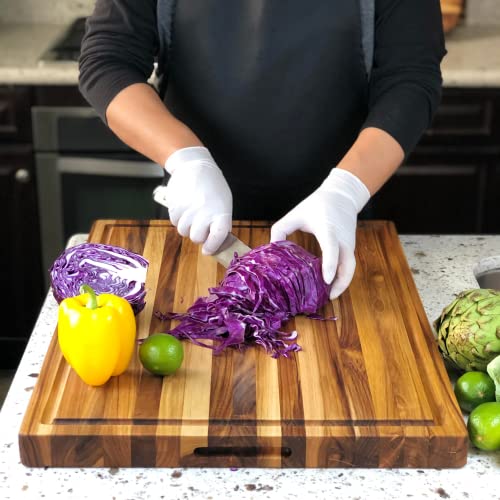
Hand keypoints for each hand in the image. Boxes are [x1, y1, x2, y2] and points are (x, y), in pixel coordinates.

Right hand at [153, 146, 231, 253]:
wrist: (194, 166)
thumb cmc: (212, 186)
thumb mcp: (224, 202)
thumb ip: (220, 221)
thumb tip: (215, 240)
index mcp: (221, 212)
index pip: (217, 237)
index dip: (212, 246)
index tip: (208, 250)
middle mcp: (205, 212)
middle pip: (196, 238)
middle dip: (197, 235)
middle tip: (200, 227)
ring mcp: (189, 209)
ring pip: (183, 231)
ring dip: (186, 226)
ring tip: (192, 213)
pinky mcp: (175, 206)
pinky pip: (174, 222)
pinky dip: (178, 218)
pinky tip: (184, 207)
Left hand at [270, 168, 369, 298]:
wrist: (343, 195)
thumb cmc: (317, 204)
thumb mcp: (296, 213)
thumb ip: (281, 229)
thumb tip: (272, 249)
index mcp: (328, 228)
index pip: (332, 247)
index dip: (329, 263)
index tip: (326, 279)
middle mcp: (342, 239)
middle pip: (348, 265)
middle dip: (340, 283)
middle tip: (327, 297)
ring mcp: (349, 244)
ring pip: (350, 268)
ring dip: (342, 283)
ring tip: (328, 296)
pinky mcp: (350, 248)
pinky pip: (348, 265)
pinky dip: (342, 277)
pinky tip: (330, 285)